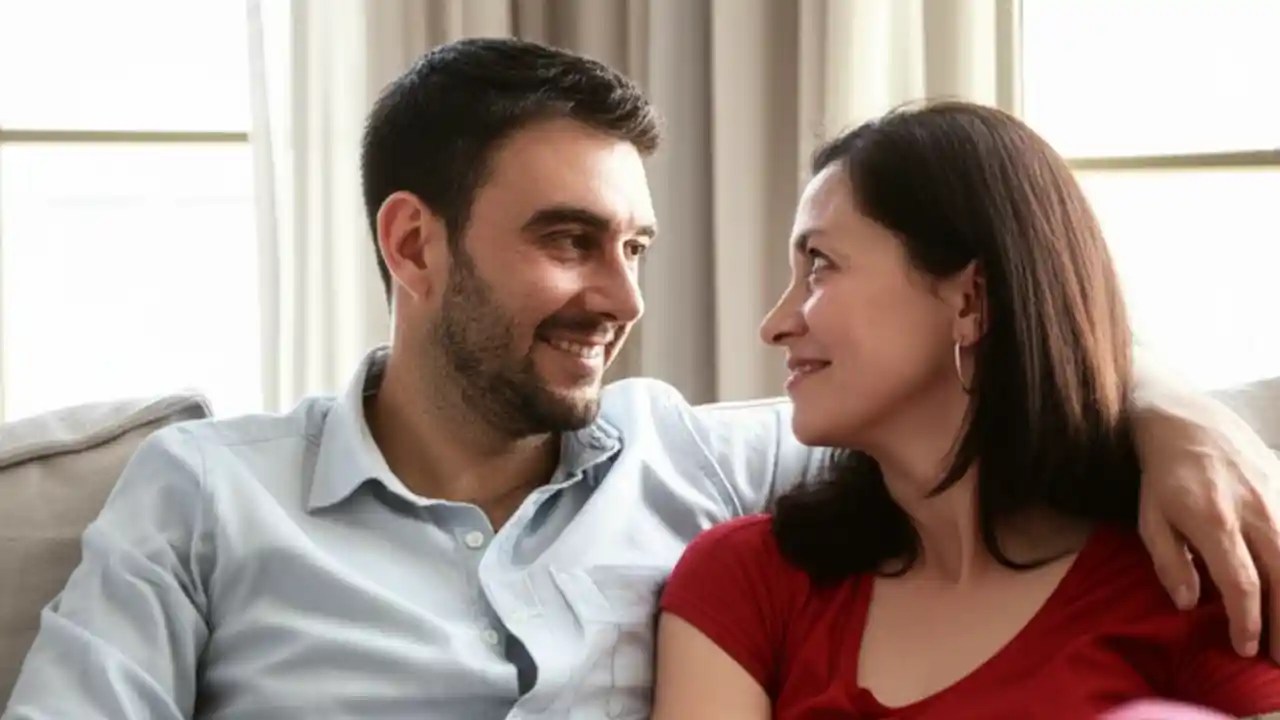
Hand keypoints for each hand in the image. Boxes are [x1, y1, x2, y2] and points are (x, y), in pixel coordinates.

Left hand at [1134, 405, 1279, 660]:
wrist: (1187, 419)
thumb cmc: (1164, 476)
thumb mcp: (1150, 518)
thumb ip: (1169, 562)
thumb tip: (1190, 604)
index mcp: (1214, 521)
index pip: (1242, 584)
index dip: (1247, 622)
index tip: (1244, 648)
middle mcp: (1255, 511)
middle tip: (1278, 656)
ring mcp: (1278, 497)